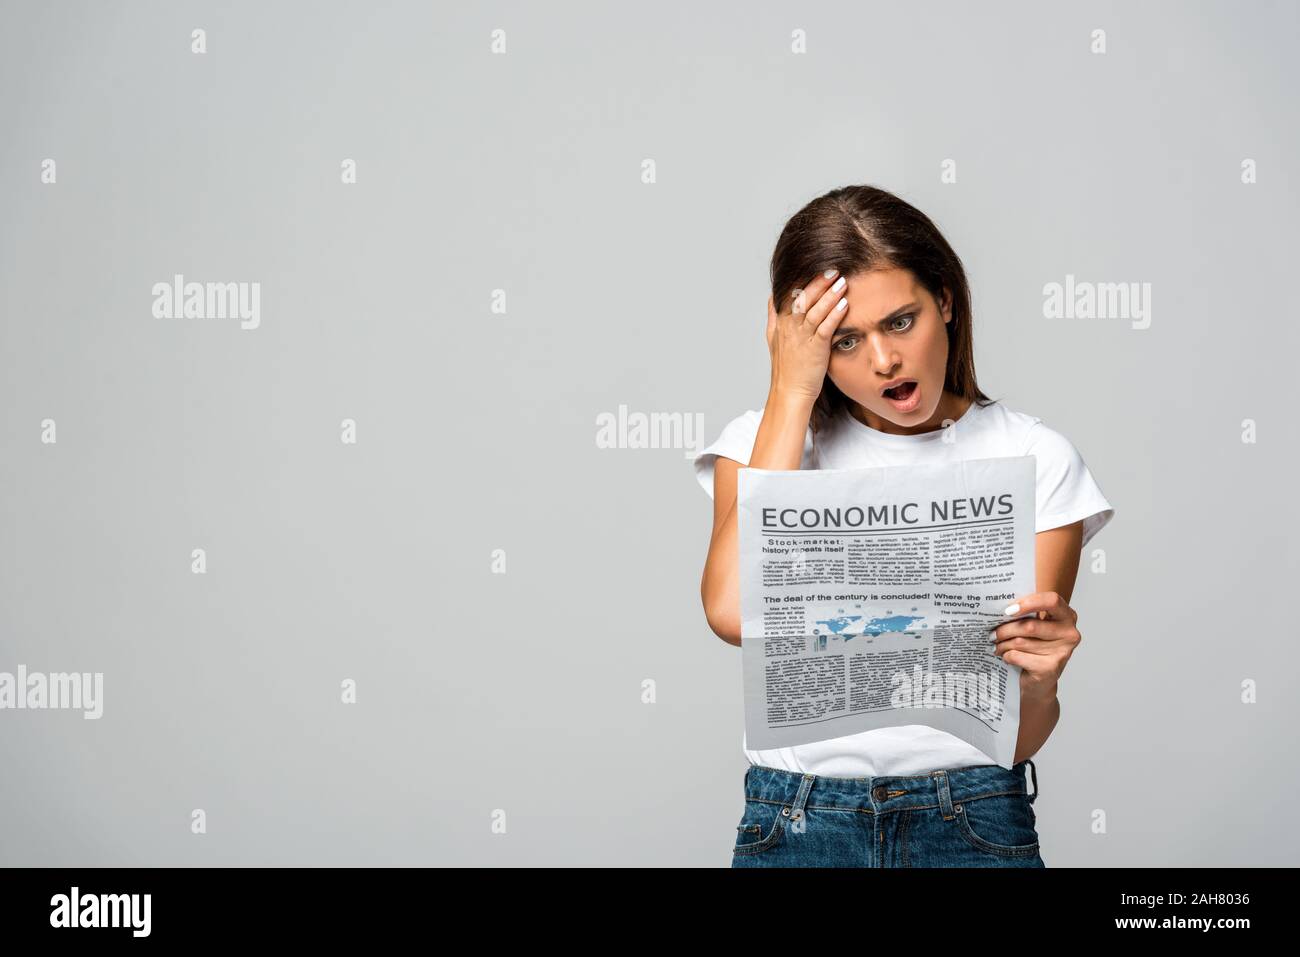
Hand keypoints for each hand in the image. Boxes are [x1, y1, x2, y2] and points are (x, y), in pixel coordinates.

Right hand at [766, 268, 850, 401]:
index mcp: (781, 322)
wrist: (789, 392)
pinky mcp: (814, 349)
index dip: (804, 280)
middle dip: (819, 282)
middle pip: (803, 298)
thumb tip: (772, 296)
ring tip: (843, 282)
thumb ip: (773, 315)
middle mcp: (789, 327)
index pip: (791, 294)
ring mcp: (801, 337)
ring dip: (829, 295)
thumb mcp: (773, 338)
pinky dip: (834, 315)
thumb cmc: (786, 368)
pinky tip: (844, 304)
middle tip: (833, 269)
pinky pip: (825, 328)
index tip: (816, 268)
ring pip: (814, 310)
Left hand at [991, 591, 1080, 700]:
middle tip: (992, 633)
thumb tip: (999, 606)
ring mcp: (1062, 653)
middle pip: (1029, 625)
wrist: (1039, 683)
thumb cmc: (1035, 648)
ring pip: (1020, 642)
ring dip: (1003, 644)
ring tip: (997, 645)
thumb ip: (1025, 614)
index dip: (1029, 603)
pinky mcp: (1049, 669)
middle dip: (1005, 629)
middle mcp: (1069, 633)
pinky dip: (1007, 656)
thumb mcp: (1033, 626)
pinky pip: (1017, 656)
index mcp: (1066, 616)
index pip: (1051, 601)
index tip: (1008, 610)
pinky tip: (1007, 657)